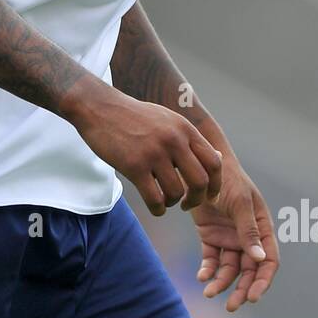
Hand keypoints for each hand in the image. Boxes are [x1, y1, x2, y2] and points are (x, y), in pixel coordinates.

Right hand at [66, 83, 222, 216]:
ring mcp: (153, 153)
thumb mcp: (168, 119)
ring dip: (173, 203)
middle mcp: (173, 140)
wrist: (100, 108)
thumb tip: (217, 158)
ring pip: (176, 193)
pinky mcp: (134, 165)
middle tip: (187, 204)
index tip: (210, 196)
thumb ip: (190, 139)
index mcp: (184, 129)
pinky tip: (155, 207)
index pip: (214, 162)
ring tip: (165, 200)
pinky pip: (154, 198)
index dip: (216, 184)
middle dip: (197, 199)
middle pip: (200, 181)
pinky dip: (158, 209)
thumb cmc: (134, 117)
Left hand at [192, 155, 278, 311]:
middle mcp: (248, 237)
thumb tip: (260, 260)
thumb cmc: (228, 180)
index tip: (253, 297)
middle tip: (231, 307)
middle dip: (241, 290)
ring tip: (208, 292)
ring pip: (229, 269)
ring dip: (221, 283)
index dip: (263, 281)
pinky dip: (207, 270)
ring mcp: (229, 238)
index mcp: (262, 229)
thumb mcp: (241, 204)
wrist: (202, 166)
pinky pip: (211, 259)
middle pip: (248, 271)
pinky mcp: (210, 237)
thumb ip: (249, 232)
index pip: (268, 261)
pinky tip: (201, 276)